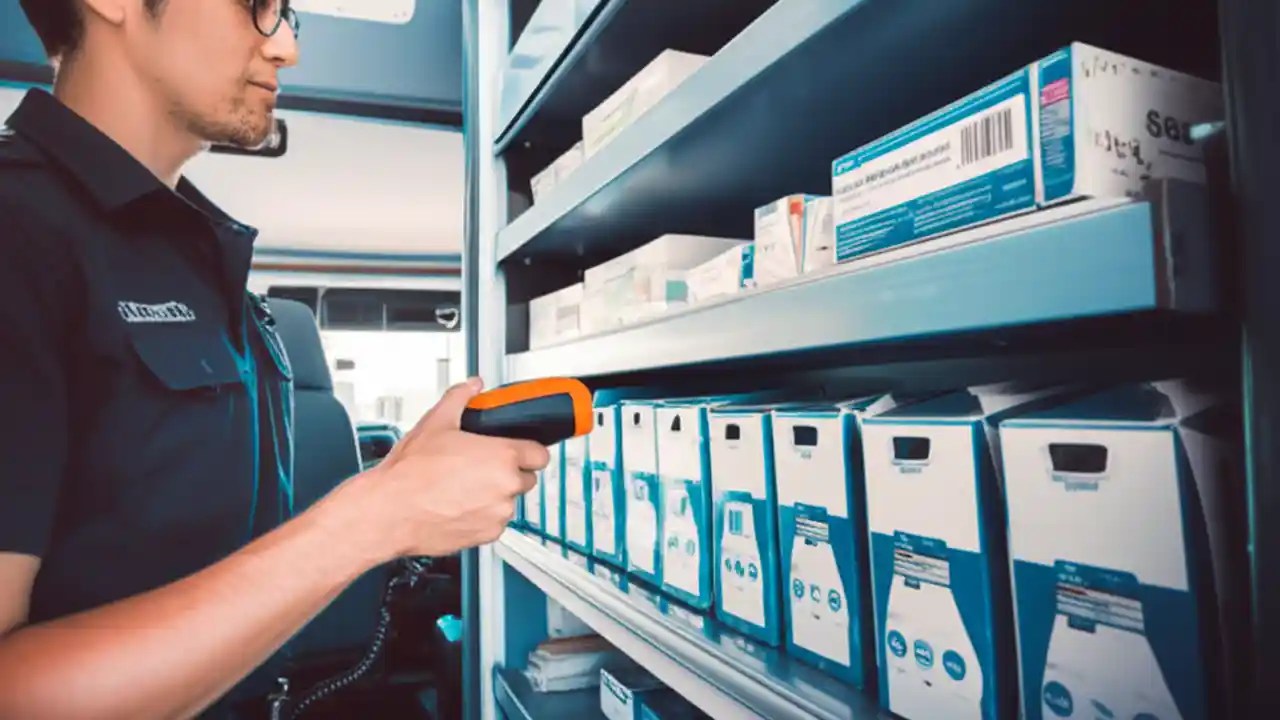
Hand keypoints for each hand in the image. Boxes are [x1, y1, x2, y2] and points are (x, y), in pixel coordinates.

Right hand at [341, 378, 549, 560]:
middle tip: (481, 468)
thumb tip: (471, 386)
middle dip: (508, 472)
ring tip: (463, 488)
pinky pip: (493, 523)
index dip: (528, 450)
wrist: (389, 511)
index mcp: (502, 456)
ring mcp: (498, 514)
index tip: (518, 451)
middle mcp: (506, 487)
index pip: (540, 454)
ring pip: (508, 502)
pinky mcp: (486, 536)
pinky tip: (457, 506)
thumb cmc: (410, 473)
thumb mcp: (436, 423)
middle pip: (526, 478)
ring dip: (494, 496)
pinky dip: (482, 516)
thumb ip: (460, 398)